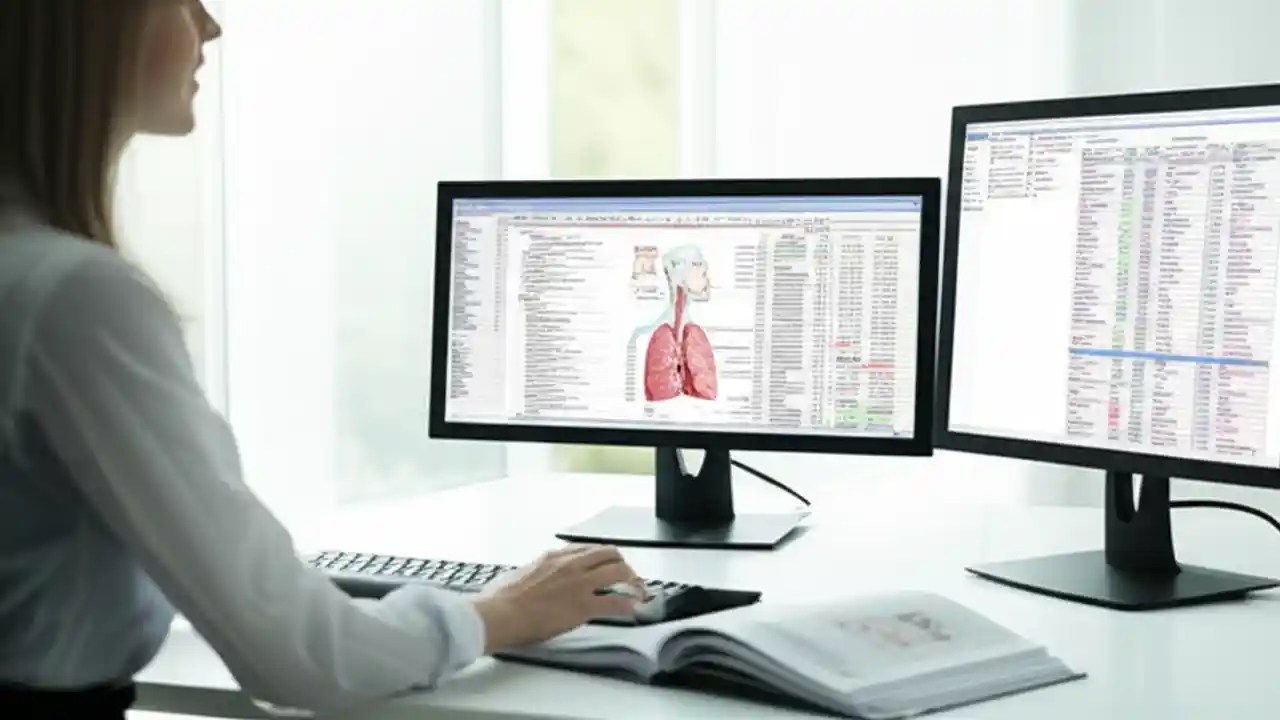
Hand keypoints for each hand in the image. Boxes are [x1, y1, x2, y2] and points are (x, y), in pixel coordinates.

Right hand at [472, 545, 643, 652]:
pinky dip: (629, 606)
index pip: (587, 549)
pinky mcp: (583, 605)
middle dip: (622, 564)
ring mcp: (579, 583)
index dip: (601, 557)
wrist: (498, 614)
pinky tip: (633, 610)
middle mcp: (570, 565)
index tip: (606, 564)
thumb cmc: (500, 600)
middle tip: (628, 577)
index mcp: (553, 558)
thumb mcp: (518, 575)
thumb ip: (533, 573)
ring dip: (633, 582)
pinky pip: (616, 602)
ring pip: (619, 572)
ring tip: (638, 592)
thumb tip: (529, 579)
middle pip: (609, 553)